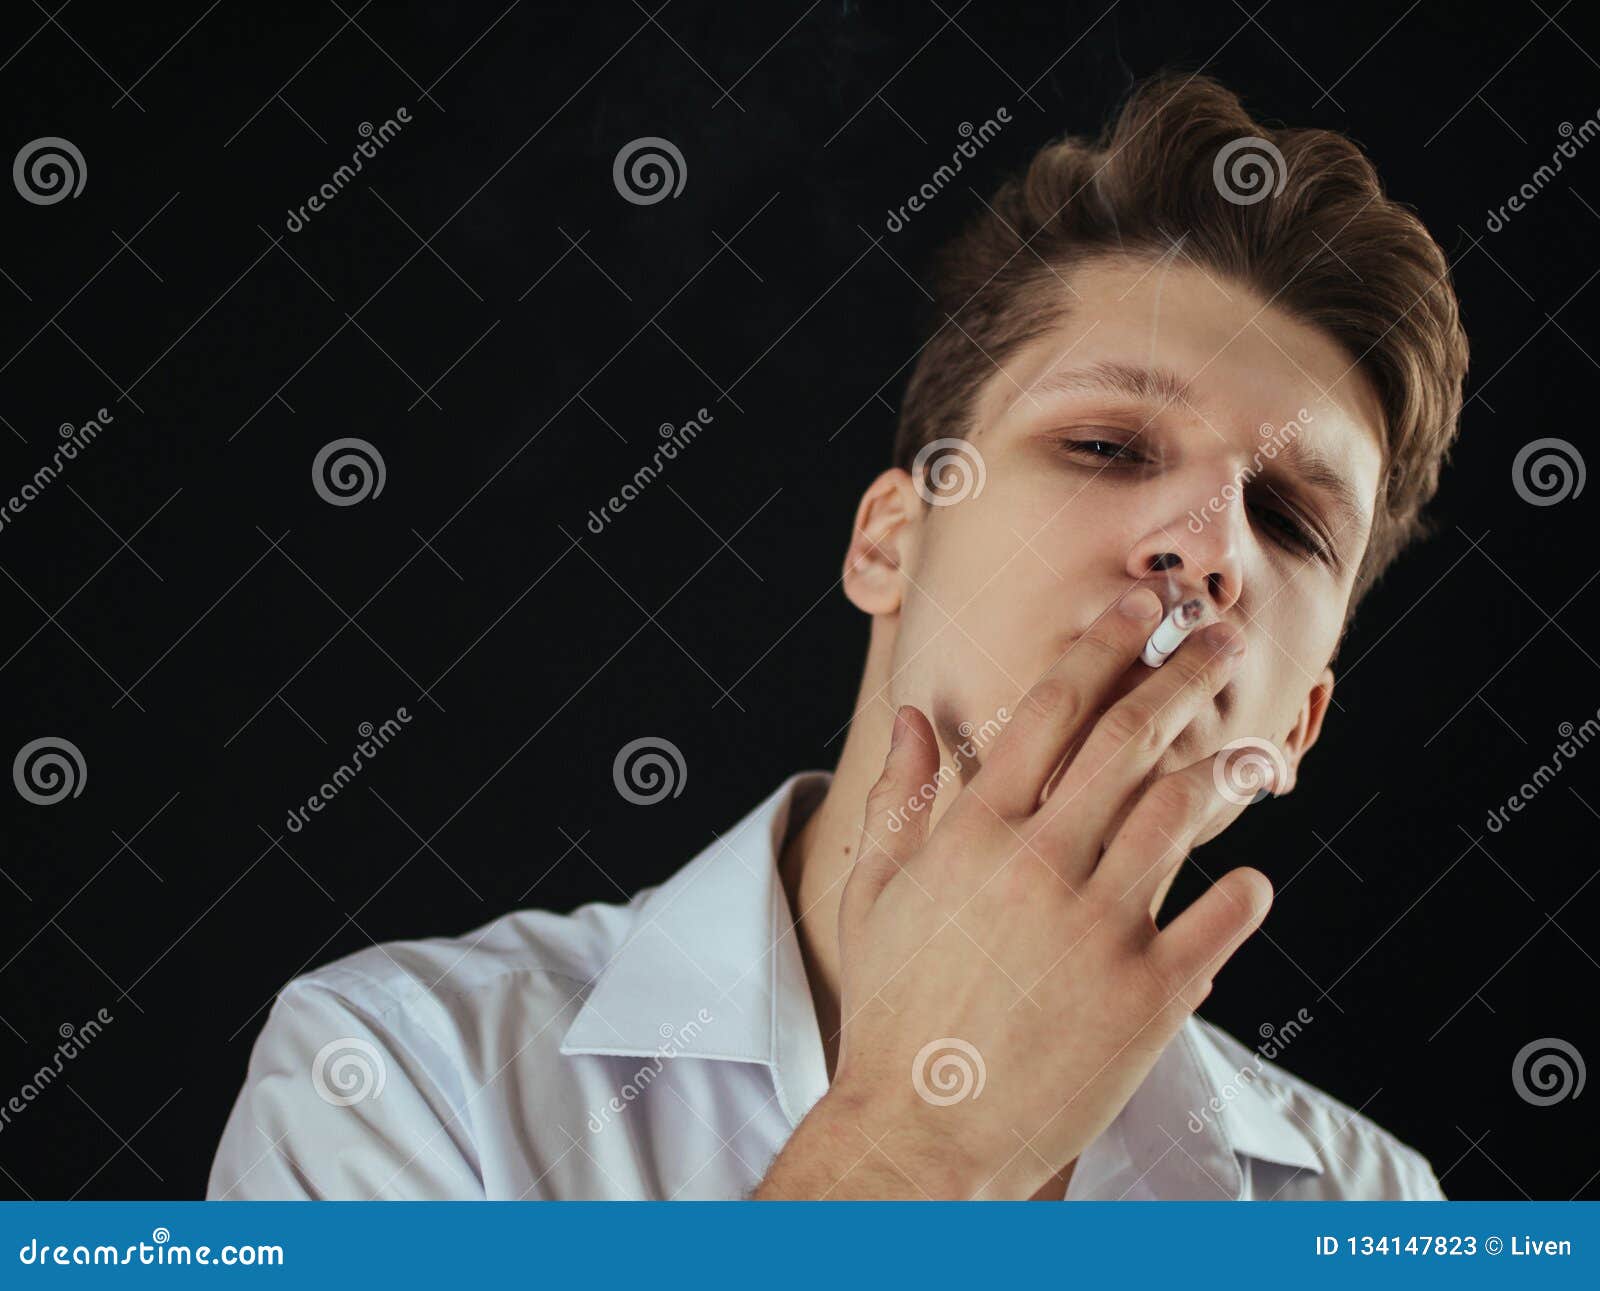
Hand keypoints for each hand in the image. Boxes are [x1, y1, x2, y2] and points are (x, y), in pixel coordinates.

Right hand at [754, 586, 1273, 1198]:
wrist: (922, 1132)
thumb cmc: (893, 1011)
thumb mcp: (875, 895)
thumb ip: (902, 799)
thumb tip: (911, 718)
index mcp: (975, 832)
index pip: (1052, 707)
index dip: (1103, 644)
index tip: (1140, 604)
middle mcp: (1041, 862)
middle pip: (1129, 737)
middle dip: (1183, 671)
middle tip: (1222, 636)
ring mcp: (1100, 926)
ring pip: (1181, 812)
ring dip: (1223, 766)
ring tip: (1250, 745)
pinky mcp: (1148, 993)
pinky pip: (1220, 920)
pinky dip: (1244, 892)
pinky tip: (1251, 877)